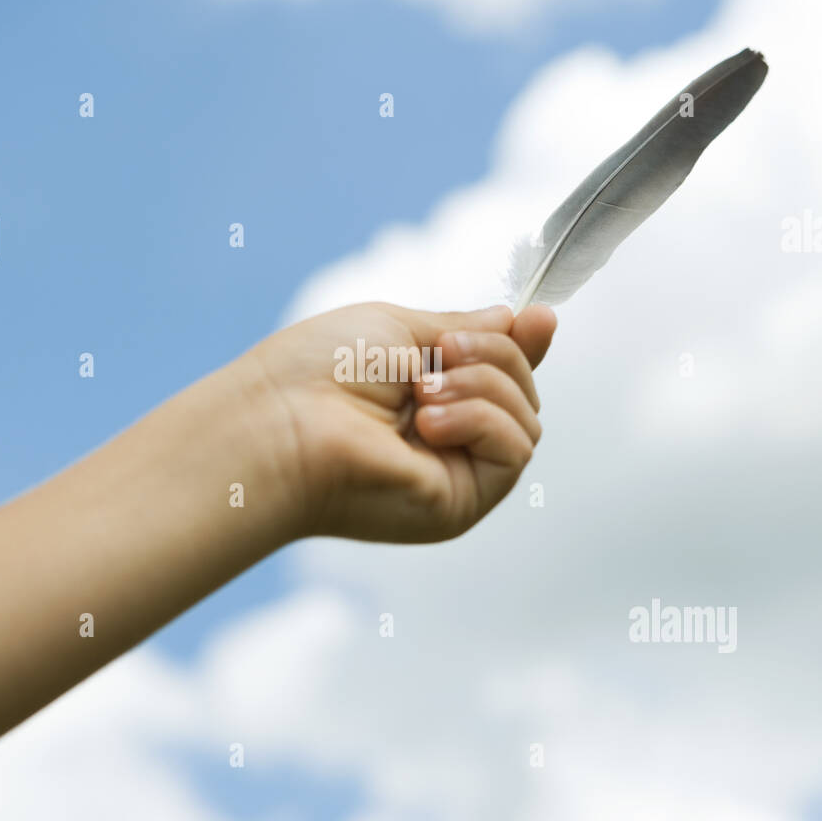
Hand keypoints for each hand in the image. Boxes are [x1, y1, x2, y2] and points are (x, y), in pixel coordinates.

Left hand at [247, 302, 556, 541]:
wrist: (282, 424)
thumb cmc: (320, 371)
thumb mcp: (401, 328)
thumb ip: (467, 329)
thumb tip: (526, 319)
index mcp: (429, 396)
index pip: (499, 374)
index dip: (523, 345)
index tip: (539, 316)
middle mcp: (447, 438)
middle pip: (522, 389)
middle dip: (494, 355)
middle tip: (437, 356)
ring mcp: (456, 472)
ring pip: (527, 418)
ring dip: (483, 384)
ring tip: (422, 391)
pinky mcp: (462, 503)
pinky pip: (515, 449)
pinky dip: (482, 420)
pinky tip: (429, 421)